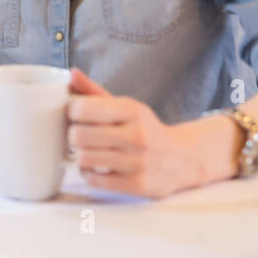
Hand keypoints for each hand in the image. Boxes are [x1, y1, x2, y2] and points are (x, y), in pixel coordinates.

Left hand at [67, 68, 206, 197]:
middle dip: (72, 135)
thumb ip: (95, 92)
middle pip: (79, 135)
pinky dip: (88, 174)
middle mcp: (137, 136)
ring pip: (84, 158)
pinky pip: (94, 180)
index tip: (76, 116)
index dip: (71, 112)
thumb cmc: (145, 130)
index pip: (83, 109)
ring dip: (79, 156)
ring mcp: (138, 162)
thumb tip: (72, 73)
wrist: (185, 159)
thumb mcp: (126, 107)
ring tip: (87, 151)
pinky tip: (96, 167)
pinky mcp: (137, 184)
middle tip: (78, 136)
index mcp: (132, 112)